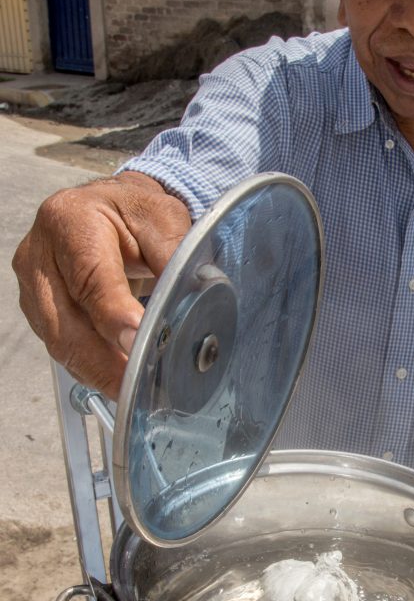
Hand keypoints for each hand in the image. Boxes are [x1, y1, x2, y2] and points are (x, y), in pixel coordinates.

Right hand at [13, 171, 190, 399]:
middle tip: (138, 387)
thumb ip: (175, 256)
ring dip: (98, 372)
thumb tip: (192, 299)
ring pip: (60, 342)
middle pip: (64, 322)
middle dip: (103, 362)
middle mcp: (40, 255)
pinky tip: (119, 379)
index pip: (90, 277)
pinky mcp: (38, 310)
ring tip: (134, 391)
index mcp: (70, 220)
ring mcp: (34, 287)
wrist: (109, 209)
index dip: (113, 314)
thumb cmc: (136, 214)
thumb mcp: (163, 219)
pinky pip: (63, 347)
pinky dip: (92, 368)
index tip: (137, 341)